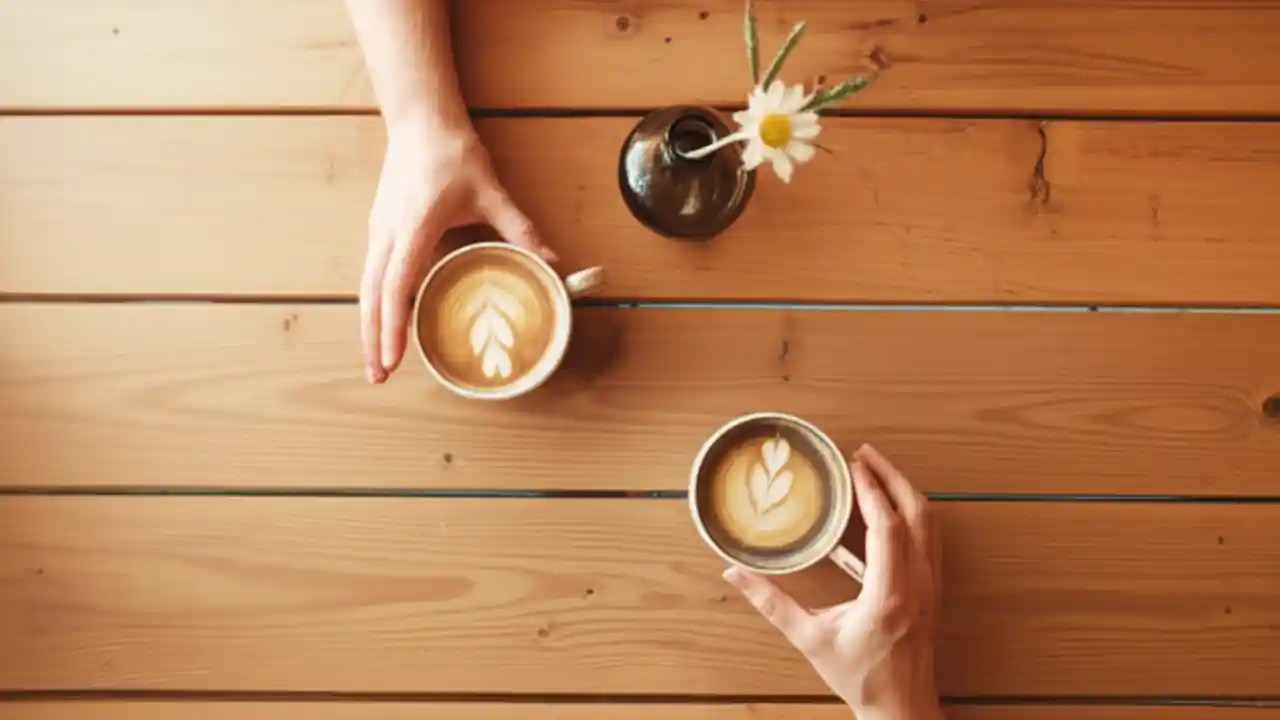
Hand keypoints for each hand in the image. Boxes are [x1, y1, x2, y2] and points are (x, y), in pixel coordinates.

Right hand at [359, 119, 556, 383]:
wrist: (420, 119)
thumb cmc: (453, 153)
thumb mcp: (491, 192)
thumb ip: (520, 229)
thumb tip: (552, 262)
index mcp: (414, 227)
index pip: (398, 285)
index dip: (394, 325)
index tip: (394, 358)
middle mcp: (388, 233)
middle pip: (372, 296)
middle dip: (373, 339)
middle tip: (378, 377)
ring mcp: (378, 231)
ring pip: (367, 288)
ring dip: (368, 326)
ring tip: (376, 362)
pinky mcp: (378, 229)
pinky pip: (371, 275)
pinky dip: (372, 305)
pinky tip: (381, 325)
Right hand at [723, 444, 943, 719]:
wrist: (902, 708)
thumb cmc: (859, 676)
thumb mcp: (809, 639)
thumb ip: (771, 603)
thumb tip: (734, 574)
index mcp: (888, 594)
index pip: (887, 527)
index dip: (871, 490)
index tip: (852, 465)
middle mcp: (918, 584)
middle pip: (917, 513)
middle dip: (892, 476)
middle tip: (864, 454)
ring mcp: (932, 585)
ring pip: (930, 522)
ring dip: (905, 490)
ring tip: (877, 469)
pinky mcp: (934, 589)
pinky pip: (931, 537)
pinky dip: (913, 511)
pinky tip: (891, 504)